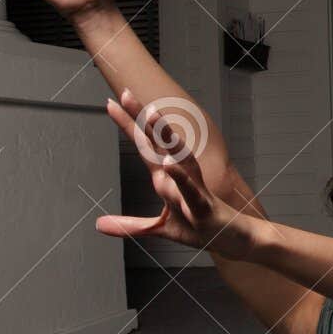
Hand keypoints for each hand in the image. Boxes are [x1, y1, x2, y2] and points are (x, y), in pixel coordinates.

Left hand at [95, 88, 259, 260]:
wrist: (233, 240)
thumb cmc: (200, 228)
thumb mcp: (159, 227)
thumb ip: (130, 224)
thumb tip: (99, 224)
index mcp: (165, 178)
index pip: (145, 146)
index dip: (128, 125)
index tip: (110, 103)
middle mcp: (179, 176)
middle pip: (159, 142)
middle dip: (142, 119)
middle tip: (126, 93)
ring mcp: (192, 188)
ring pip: (179, 156)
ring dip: (166, 136)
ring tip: (150, 114)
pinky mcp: (203, 207)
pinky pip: (190, 190)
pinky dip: (180, 177)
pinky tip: (169, 164)